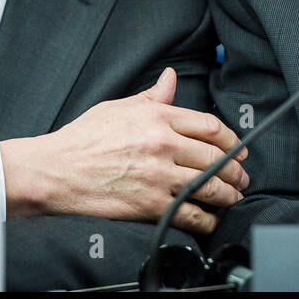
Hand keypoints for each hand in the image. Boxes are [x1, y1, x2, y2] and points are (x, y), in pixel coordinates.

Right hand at [0, 67, 248, 234]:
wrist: (56, 170)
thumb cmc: (83, 138)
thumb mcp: (119, 107)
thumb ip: (152, 96)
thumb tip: (170, 78)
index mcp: (157, 117)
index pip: (209, 126)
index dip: (231, 139)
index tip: (238, 148)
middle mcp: (162, 144)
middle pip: (216, 158)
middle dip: (235, 170)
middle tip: (242, 177)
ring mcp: (158, 176)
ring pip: (209, 186)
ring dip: (228, 194)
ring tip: (233, 197)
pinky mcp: (150, 204)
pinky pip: (189, 214)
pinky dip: (207, 219)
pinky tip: (211, 220)